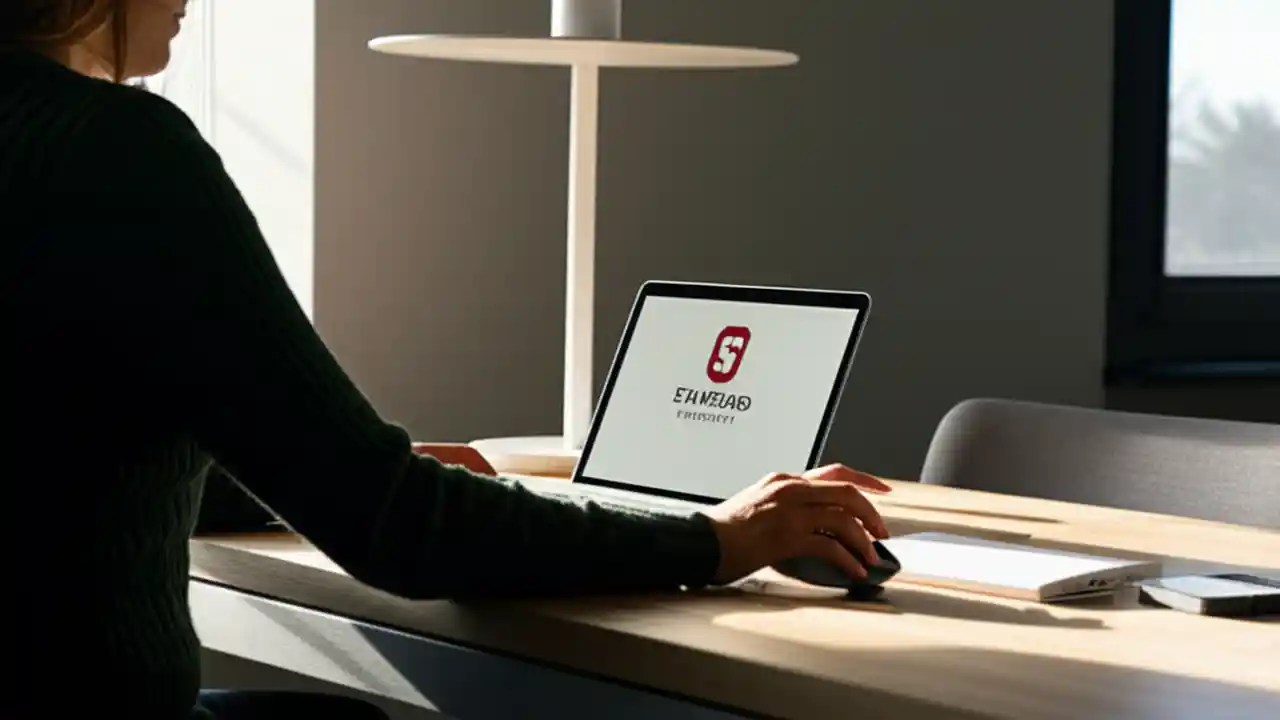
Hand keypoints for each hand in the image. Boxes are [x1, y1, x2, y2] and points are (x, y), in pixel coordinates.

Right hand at [700, 464, 891, 584]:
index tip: (882, 491)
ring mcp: (789, 511)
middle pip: (846, 492)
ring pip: (843, 518)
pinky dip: (848, 560)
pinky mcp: (787, 536)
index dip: (864, 481)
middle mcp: (789, 489)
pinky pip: (830, 546)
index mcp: (783, 480)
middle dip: (871, 513)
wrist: (700, 542)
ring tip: (870, 558)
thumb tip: (817, 528)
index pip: (834, 473)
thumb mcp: (758, 507)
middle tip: (881, 533)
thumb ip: (786, 509)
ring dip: (864, 541)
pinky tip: (854, 571)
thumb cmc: (723, 532)